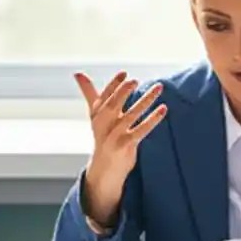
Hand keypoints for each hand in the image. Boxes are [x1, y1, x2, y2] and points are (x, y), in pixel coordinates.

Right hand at [75, 71, 166, 226]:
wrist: (104, 168)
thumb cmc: (102, 136)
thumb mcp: (96, 115)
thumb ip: (90, 93)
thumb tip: (78, 73)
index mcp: (96, 115)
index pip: (103, 97)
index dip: (113, 85)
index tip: (124, 73)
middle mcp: (103, 125)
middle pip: (112, 106)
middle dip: (122, 93)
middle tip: (134, 81)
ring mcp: (114, 136)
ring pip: (130, 116)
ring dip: (145, 101)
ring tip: (158, 88)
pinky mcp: (125, 146)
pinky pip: (140, 131)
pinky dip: (152, 120)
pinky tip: (163, 109)